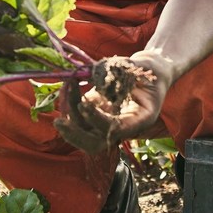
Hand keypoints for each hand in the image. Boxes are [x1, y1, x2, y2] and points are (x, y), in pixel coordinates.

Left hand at [55, 52, 169, 155]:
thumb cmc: (151, 71)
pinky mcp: (96, 112)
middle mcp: (122, 126)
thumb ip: (125, 70)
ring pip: (83, 131)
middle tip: (60, 123)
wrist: (150, 73)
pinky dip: (70, 101)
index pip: (120, 129)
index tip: (86, 105)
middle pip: (96, 143)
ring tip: (69, 86)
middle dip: (76, 136)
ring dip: (70, 113)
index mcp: (141, 119)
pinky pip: (79, 115)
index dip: (101, 122)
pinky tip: (71, 84)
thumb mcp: (144, 69)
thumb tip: (99, 71)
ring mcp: (106, 120)